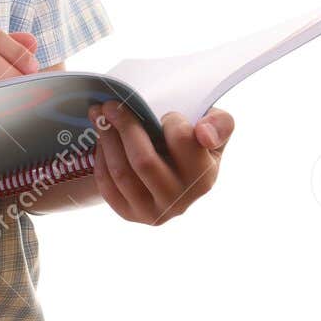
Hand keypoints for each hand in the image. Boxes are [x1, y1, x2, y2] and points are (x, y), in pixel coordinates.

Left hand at [90, 100, 234, 224]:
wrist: (175, 176)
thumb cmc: (194, 146)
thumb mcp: (214, 131)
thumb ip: (220, 124)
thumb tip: (203, 133)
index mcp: (204, 177)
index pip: (182, 140)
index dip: (170, 121)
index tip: (165, 114)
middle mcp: (180, 200)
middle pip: (144, 160)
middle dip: (124, 126)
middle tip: (110, 105)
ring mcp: (153, 212)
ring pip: (121, 173)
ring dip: (107, 139)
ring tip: (100, 117)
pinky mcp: (130, 215)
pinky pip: (108, 186)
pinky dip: (100, 159)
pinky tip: (102, 141)